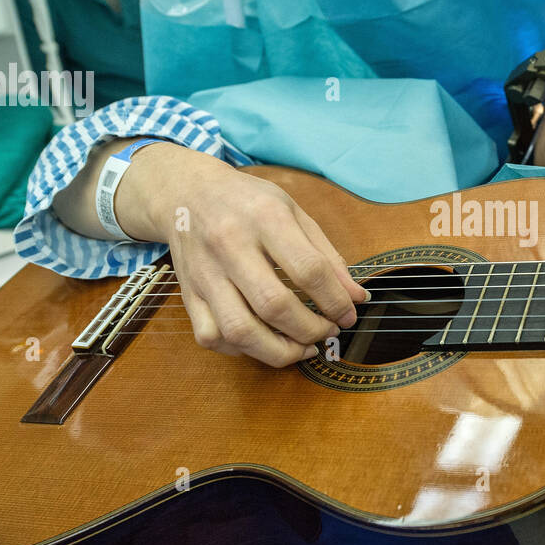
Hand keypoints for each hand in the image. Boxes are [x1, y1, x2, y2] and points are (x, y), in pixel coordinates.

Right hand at [117, 144, 368, 367]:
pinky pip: (211, 336)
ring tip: (302, 348)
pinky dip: (241, 350)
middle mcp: (230, 244)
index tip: (348, 316)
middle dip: (310, 330)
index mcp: (265, 218)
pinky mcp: (188, 293)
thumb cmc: (248, 203)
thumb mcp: (294, 213)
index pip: (308, 270)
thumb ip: (327, 256)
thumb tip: (357, 299)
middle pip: (273, 305)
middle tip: (327, 331)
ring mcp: (205, 273)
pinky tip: (263, 342)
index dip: (335, 301)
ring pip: (239, 331)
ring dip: (279, 351)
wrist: (187, 194)